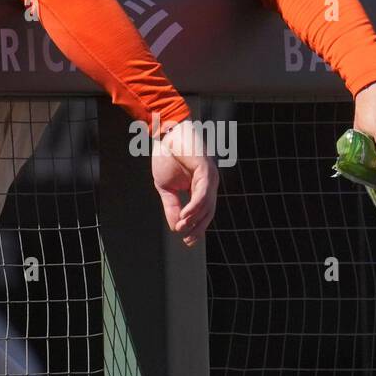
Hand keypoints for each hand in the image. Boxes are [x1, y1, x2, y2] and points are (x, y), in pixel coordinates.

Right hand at [151, 120, 218, 247]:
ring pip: (207, 205)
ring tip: (182, 229)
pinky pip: (202, 193)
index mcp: (201, 187)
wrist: (165, 133)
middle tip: (188, 241)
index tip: (188, 242)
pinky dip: (194, 206)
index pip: (203, 212)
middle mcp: (209, 183)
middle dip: (198, 228)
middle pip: (208, 212)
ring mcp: (210, 176)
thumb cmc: (167, 156)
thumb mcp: (166, 188)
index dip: (197, 228)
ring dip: (194, 219)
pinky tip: (185, 216)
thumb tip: (176, 227)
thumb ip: (171, 206)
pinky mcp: (206, 170)